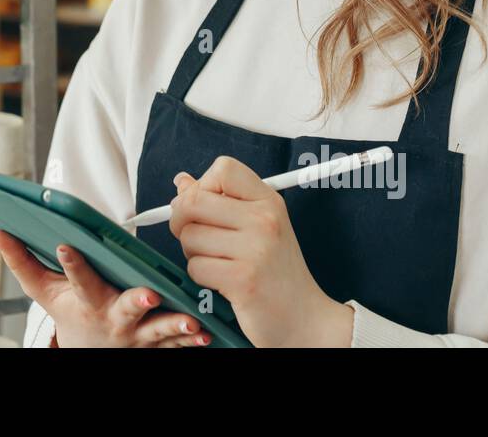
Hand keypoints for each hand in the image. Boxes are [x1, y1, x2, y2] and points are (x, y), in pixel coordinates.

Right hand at [0, 228, 211, 346]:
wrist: (90, 352)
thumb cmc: (69, 314)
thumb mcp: (42, 292)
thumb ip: (20, 260)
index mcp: (85, 300)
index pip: (76, 278)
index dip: (71, 263)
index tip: (66, 246)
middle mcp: (112, 318)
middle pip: (124, 309)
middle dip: (135, 302)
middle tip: (148, 294)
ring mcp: (137, 334)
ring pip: (158, 330)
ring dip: (174, 325)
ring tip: (192, 321)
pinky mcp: (157, 343)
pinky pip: (177, 343)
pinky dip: (191, 339)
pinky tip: (206, 334)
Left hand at [170, 156, 354, 346]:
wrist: (304, 318)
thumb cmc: (277, 272)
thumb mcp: (257, 226)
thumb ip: (220, 201)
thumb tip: (182, 182)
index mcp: (268, 201)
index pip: (223, 168)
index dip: (203, 185)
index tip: (206, 206)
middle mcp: (264, 219)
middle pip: (193, 200)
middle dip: (182, 220)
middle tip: (196, 236)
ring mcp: (256, 249)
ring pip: (189, 236)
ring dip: (192, 252)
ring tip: (217, 261)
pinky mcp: (243, 279)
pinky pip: (195, 266)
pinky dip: (200, 276)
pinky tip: (222, 280)